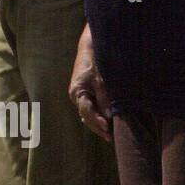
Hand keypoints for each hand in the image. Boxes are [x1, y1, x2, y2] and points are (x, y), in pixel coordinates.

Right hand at [68, 24, 111, 141]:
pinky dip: (96, 115)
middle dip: (97, 127)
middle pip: (86, 116)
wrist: (90, 45)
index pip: (87, 112)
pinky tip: (104, 122)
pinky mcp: (83, 90)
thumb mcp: (101, 79)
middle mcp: (75, 95)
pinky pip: (89, 107)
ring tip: (108, 134)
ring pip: (87, 113)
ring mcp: (78, 93)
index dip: (97, 122)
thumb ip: (104, 98)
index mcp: (77, 92)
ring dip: (97, 123)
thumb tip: (108, 116)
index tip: (107, 129)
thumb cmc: (95, 60)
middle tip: (110, 138)